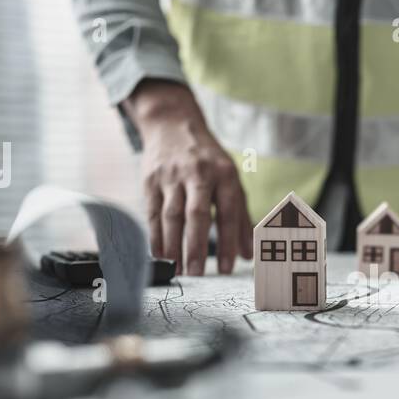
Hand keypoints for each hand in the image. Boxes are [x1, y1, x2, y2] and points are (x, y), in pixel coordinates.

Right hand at [125, 79, 252, 275]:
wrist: (173, 124)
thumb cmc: (208, 161)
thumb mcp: (231, 180)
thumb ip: (241, 217)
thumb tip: (247, 254)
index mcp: (224, 174)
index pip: (228, 213)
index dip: (227, 242)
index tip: (225, 269)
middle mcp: (198, 173)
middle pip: (196, 214)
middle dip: (196, 246)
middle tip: (196, 274)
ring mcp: (172, 176)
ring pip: (171, 215)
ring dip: (173, 245)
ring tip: (177, 269)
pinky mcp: (150, 180)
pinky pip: (152, 212)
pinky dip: (155, 236)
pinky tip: (160, 254)